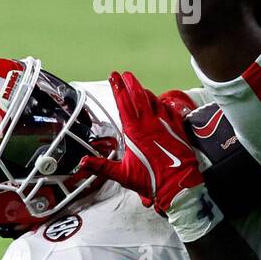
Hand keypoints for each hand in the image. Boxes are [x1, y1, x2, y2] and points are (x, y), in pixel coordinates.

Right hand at [78, 71, 202, 214]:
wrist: (179, 185)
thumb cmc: (151, 180)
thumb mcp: (123, 175)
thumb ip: (101, 167)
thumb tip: (82, 162)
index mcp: (134, 131)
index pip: (123, 104)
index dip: (118, 88)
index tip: (113, 76)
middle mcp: (150, 123)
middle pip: (139, 96)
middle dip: (131, 83)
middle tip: (125, 74)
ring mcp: (165, 123)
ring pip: (154, 100)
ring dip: (145, 92)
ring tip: (139, 88)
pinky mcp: (177, 127)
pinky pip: (169, 108)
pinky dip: (162, 103)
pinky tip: (160, 102)